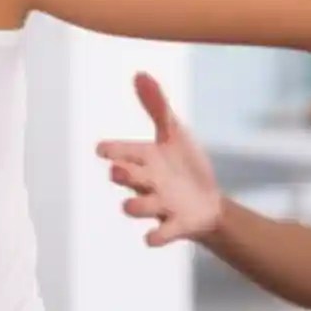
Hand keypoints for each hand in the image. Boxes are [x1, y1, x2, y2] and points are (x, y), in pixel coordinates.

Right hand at [96, 72, 222, 246]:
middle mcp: (147, 183)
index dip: (114, 150)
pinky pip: (161, 234)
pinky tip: (153, 237)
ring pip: (139, 207)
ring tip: (130, 206)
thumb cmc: (184, 166)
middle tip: (117, 170)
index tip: (103, 149)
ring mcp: (159, 205)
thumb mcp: (174, 134)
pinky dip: (157, 236)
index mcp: (145, 159)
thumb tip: (139, 73)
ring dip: (136, 206)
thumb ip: (156, 106)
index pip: (124, 152)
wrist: (208, 202)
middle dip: (123, 175)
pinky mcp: (175, 225)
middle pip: (128, 178)